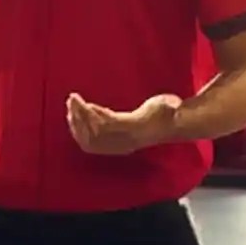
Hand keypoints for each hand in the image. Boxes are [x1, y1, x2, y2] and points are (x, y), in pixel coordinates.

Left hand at [66, 92, 181, 154]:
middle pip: (96, 133)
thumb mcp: (167, 106)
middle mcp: (124, 141)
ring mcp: (118, 144)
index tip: (85, 103)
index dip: (96, 116)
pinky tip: (76, 118)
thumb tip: (175, 106)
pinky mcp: (112, 144)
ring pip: (90, 138)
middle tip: (72, 99)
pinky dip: (80, 130)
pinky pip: (91, 142)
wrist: (171, 126)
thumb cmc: (167, 111)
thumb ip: (170, 106)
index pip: (110, 125)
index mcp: (136, 130)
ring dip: (77, 123)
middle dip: (81, 116)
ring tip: (70, 105)